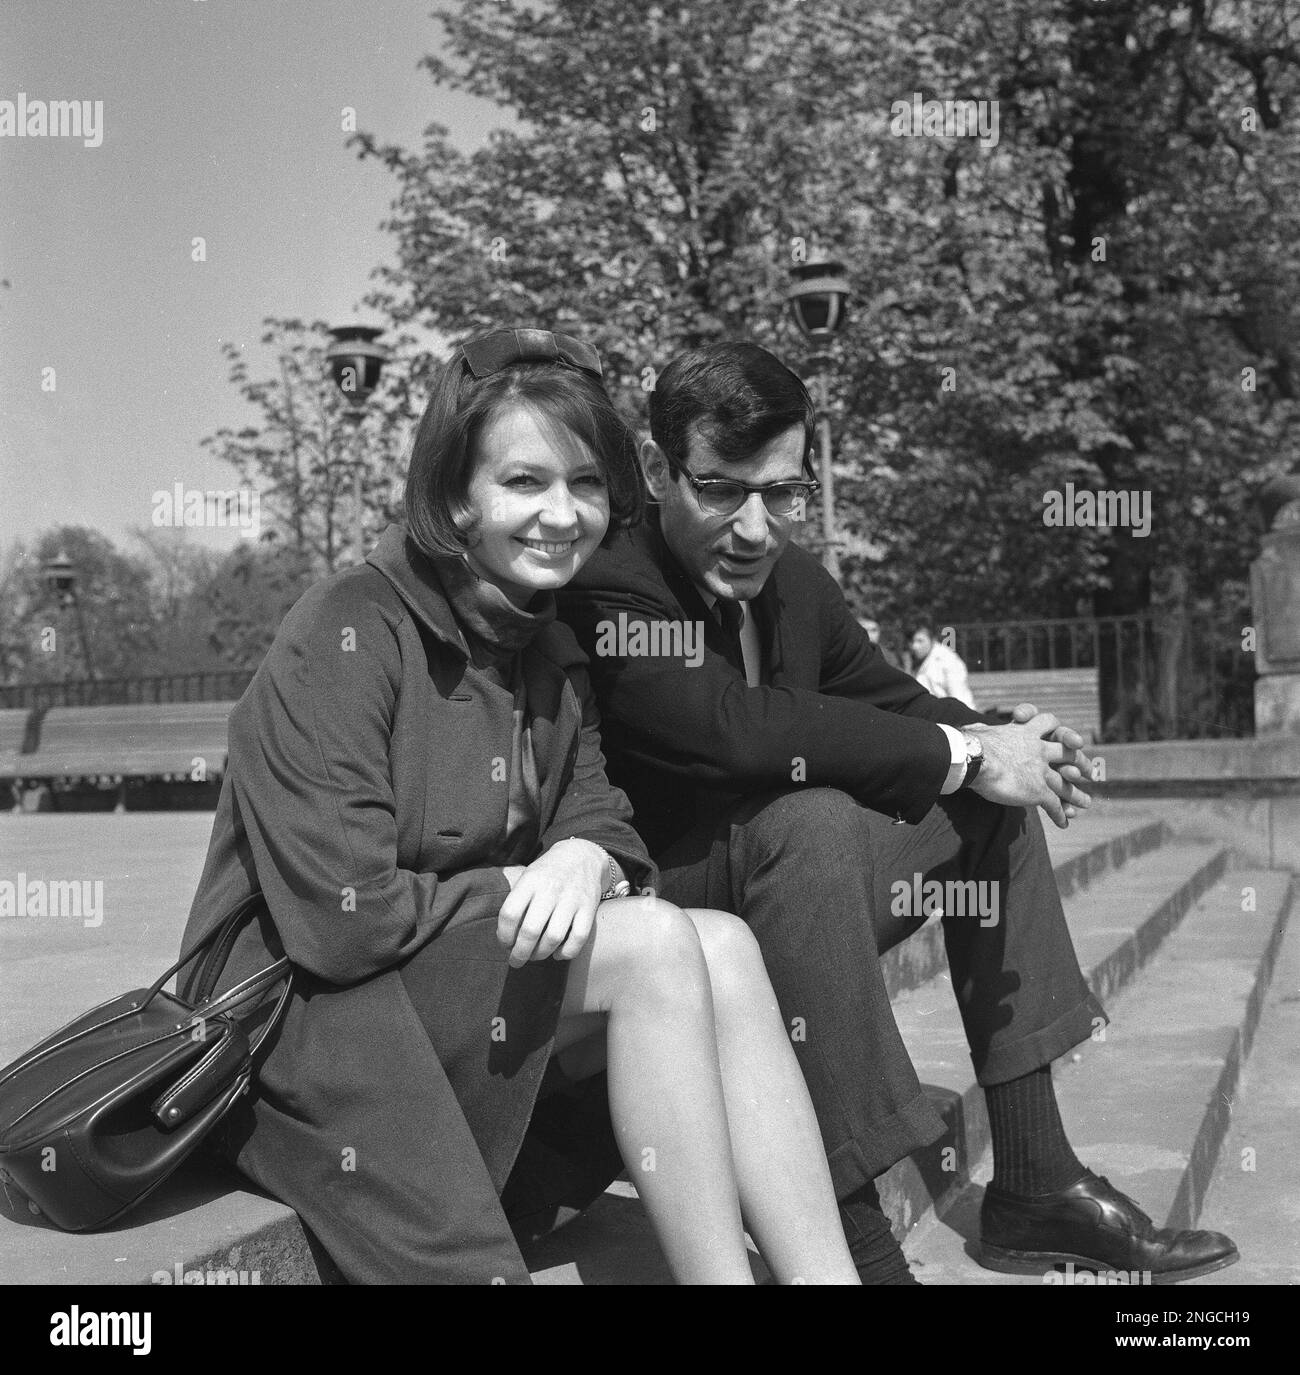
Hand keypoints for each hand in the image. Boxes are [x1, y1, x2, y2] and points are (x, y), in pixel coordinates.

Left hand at [496, 839, 605, 967]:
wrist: (582, 856)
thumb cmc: (547, 873)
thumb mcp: (527, 877)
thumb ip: (516, 902)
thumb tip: (505, 937)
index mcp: (530, 880)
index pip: (509, 913)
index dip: (504, 935)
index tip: (505, 943)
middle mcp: (550, 889)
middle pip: (530, 930)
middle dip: (520, 953)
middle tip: (516, 960)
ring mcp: (572, 899)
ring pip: (553, 937)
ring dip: (541, 954)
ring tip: (535, 956)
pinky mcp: (589, 908)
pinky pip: (578, 938)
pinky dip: (566, 952)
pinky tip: (557, 953)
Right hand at [965, 712, 1091, 828]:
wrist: (974, 757)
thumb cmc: (969, 742)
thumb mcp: (979, 731)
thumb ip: (982, 731)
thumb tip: (969, 730)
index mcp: (1025, 731)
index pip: (1049, 723)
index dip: (1059, 730)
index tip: (1068, 738)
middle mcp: (1038, 749)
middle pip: (1068, 753)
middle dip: (1081, 763)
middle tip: (1090, 773)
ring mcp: (1041, 770)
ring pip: (1066, 783)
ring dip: (1076, 795)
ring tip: (1086, 804)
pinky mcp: (1038, 790)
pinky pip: (1054, 804)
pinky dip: (1060, 814)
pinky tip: (1063, 824)